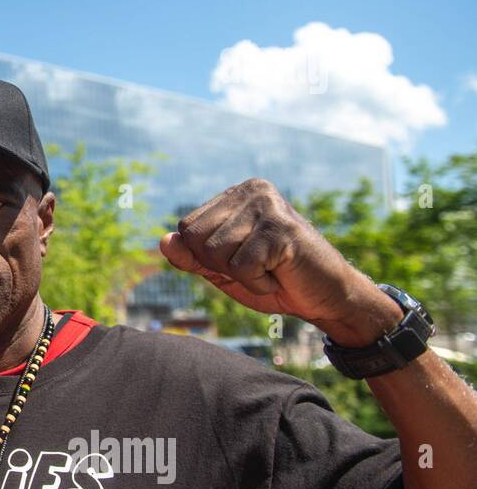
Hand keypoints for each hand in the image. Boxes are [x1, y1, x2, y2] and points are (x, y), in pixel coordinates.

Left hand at [158, 178, 398, 339]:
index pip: (187, 228)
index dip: (205, 257)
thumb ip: (191, 256)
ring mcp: (267, 206)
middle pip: (196, 240)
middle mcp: (251, 191)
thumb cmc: (275, 280)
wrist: (326, 297)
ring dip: (242, 275)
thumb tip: (163, 241)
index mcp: (235, 195)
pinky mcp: (281, 229)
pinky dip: (258, 282)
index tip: (240, 260)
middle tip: (257, 266)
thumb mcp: (223, 270)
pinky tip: (281, 273)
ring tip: (270, 268)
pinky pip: (242, 267)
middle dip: (221, 266)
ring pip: (216, 254)